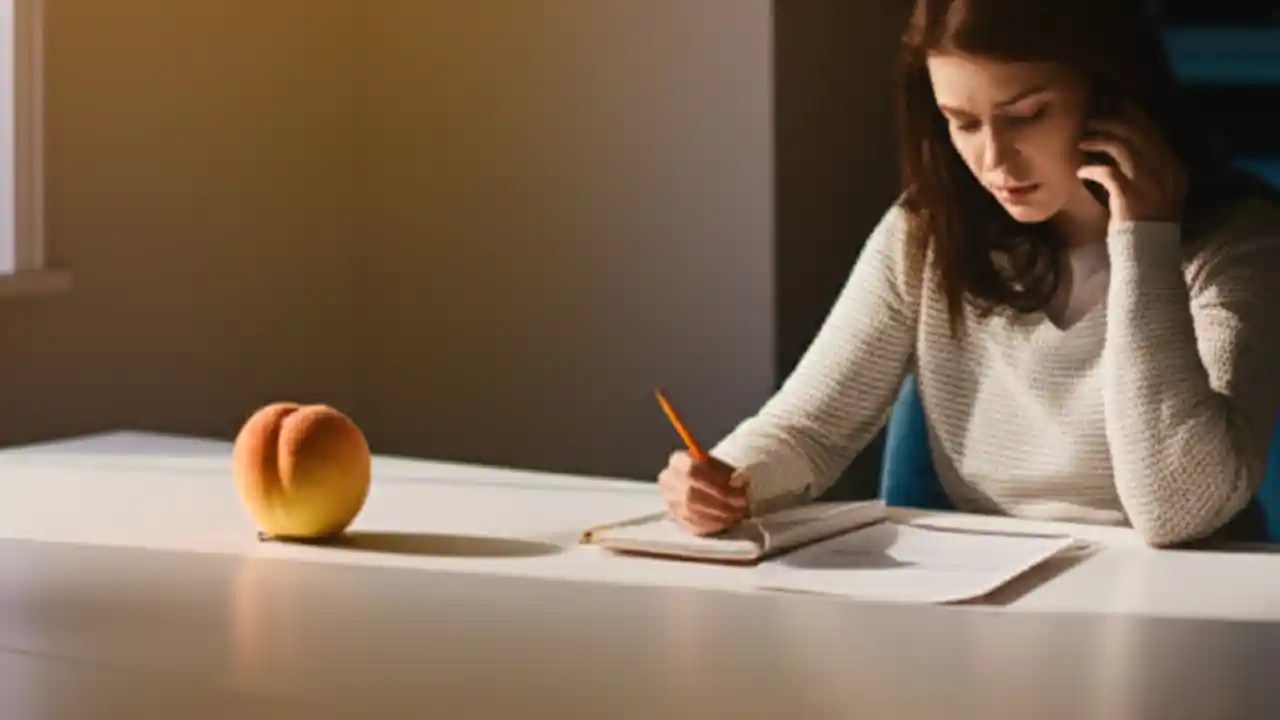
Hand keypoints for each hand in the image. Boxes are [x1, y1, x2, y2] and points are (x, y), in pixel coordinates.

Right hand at [657, 451, 749, 535]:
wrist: (705, 485)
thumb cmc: (716, 473)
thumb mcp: (723, 466)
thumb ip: (729, 472)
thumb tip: (738, 482)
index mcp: (678, 461)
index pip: (692, 469)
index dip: (717, 479)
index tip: (740, 485)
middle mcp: (668, 482)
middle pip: (691, 493)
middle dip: (720, 499)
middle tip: (742, 502)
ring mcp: (670, 503)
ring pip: (693, 511)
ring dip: (719, 513)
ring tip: (739, 512)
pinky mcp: (678, 521)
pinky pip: (694, 526)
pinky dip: (714, 524)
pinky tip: (728, 520)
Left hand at [1076, 99, 1188, 227]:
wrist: (1150, 250)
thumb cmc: (1147, 221)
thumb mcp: (1157, 191)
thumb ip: (1148, 168)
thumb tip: (1126, 143)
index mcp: (1173, 167)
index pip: (1153, 131)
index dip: (1132, 114)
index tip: (1114, 104)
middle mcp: (1164, 170)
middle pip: (1136, 132)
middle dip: (1110, 121)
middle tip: (1090, 121)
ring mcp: (1148, 182)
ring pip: (1122, 145)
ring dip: (1098, 139)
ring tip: (1082, 142)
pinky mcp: (1130, 195)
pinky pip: (1107, 171)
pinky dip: (1091, 168)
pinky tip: (1081, 172)